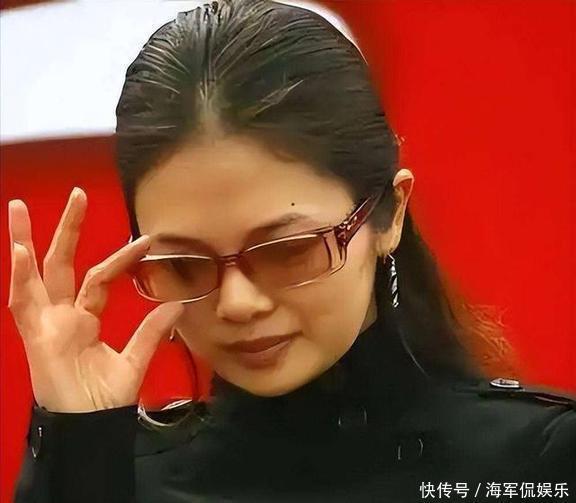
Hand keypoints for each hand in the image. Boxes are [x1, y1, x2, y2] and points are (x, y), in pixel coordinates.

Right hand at [7, 187, 183, 412]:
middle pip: (62, 263)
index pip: (101, 277)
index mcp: (85, 318)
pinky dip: (20, 277)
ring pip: (33, 274)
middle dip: (67, 230)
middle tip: (77, 194)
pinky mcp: (32, 336)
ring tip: (18, 207)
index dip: (121, 258)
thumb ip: (153, 330)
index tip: (146, 240)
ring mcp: (44, 323)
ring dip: (25, 240)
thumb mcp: (134, 359)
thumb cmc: (104, 398)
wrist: (88, 427)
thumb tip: (178, 303)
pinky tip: (19, 250)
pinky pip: (22, 303)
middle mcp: (61, 315)